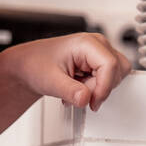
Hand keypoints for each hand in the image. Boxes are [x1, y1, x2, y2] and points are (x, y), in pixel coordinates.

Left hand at [1, 32, 132, 111]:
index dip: (104, 88)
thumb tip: (86, 99)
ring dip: (97, 89)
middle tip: (78, 93)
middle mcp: (97, 44)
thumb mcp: (50, 81)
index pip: (110, 65)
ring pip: (116, 75)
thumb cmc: (35, 64)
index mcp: (86, 43)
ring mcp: (99, 52)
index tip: (92, 102)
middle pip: (117, 70)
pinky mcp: (98, 62)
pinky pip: (109, 78)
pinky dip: (96, 88)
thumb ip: (70, 91)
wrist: (28, 65)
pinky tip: (79, 87)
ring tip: (76, 88)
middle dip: (100, 88)